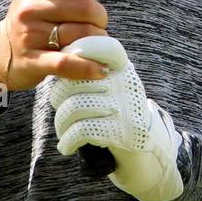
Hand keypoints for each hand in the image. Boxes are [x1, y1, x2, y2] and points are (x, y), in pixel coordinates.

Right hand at [0, 0, 110, 103]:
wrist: (0, 55)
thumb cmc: (33, 18)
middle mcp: (28, 7)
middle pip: (85, 8)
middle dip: (100, 18)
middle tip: (95, 24)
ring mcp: (29, 35)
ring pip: (83, 34)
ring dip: (97, 41)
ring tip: (91, 43)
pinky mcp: (33, 62)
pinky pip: (68, 63)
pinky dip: (89, 67)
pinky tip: (100, 69)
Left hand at [46, 36, 183, 200]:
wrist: (142, 153)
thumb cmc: (116, 117)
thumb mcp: (110, 89)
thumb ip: (91, 73)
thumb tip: (60, 60)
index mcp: (121, 68)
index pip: (95, 47)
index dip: (74, 59)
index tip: (67, 76)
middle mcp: (125, 82)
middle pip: (75, 80)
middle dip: (58, 98)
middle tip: (60, 110)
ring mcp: (125, 106)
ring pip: (74, 107)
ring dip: (61, 123)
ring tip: (63, 131)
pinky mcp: (122, 131)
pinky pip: (81, 130)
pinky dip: (68, 141)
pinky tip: (66, 146)